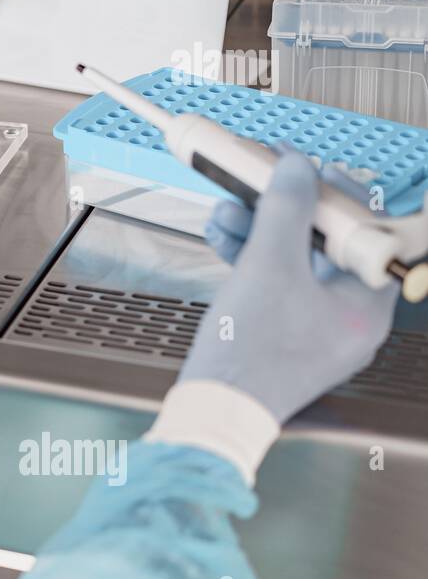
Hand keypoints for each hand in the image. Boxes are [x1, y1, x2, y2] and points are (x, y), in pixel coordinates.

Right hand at [181, 148, 398, 422]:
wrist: (213, 410)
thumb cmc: (248, 354)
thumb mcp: (267, 267)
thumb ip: (285, 210)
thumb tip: (297, 168)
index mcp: (366, 306)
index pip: (364, 232)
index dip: (332, 193)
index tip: (303, 168)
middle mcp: (349, 318)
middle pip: (324, 244)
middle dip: (282, 211)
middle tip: (257, 185)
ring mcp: (316, 328)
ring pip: (294, 263)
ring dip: (258, 231)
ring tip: (226, 212)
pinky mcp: (285, 335)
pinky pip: (276, 285)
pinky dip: (250, 260)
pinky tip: (223, 239)